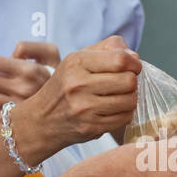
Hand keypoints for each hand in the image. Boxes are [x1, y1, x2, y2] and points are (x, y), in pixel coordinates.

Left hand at [0, 40, 62, 119]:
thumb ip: (30, 47)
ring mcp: (17, 109)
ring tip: (5, 93)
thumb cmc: (56, 79)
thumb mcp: (52, 55)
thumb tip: (13, 54)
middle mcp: (22, 90)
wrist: (73, 109)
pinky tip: (4, 106)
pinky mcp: (13, 124)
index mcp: (29, 70)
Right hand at [12, 37, 141, 154]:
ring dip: (130, 98)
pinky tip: (115, 109)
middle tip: (125, 83)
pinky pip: (124, 118)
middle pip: (128, 80)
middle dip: (132, 81)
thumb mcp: (77, 60)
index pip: (120, 60)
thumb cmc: (65, 86)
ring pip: (130, 100)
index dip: (134, 63)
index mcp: (76, 62)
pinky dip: (125, 113)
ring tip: (120, 96)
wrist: (42, 120)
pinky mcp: (91, 127)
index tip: (133, 67)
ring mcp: (84, 108)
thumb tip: (134, 57)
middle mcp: (78, 84)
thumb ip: (106, 50)